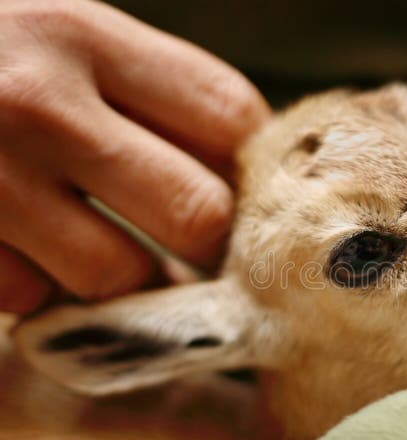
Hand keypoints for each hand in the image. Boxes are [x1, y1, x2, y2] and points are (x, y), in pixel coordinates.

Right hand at [0, 0, 268, 313]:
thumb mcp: (63, 36)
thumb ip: (149, 94)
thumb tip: (239, 179)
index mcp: (83, 33)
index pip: (229, 120)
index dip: (248, 168)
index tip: (235, 188)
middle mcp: (38, 102)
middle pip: (197, 213)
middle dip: (202, 243)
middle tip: (187, 243)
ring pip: (117, 276)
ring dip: (120, 280)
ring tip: (91, 243)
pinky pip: (34, 302)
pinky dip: (40, 291)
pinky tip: (17, 248)